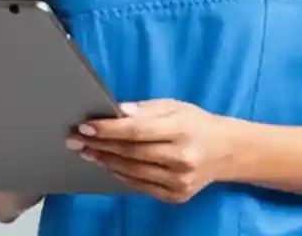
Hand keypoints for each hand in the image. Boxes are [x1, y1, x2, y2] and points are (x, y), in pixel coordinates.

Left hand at [68, 99, 233, 203]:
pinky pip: (140, 186)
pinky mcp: (176, 195)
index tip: (86, 126)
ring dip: (106, 161)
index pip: (137, 131)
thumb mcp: (175, 106)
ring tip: (88, 150)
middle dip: (100, 144)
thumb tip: (118, 113)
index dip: (109, 130)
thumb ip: (145, 110)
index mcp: (182, 129)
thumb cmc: (195, 124)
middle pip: (131, 152)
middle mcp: (182, 158)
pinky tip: (108, 164)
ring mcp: (179, 180)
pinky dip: (121, 175)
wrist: (225, 151)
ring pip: (132, 171)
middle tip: (77, 138)